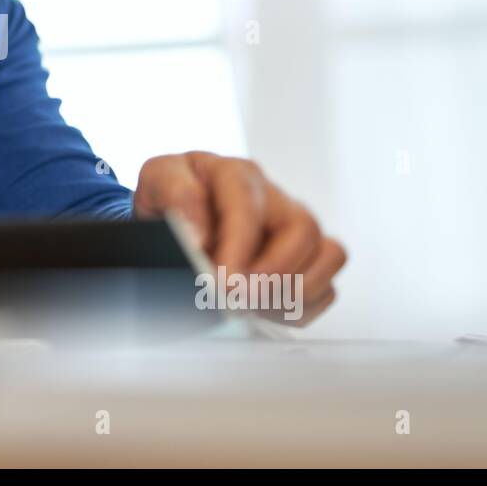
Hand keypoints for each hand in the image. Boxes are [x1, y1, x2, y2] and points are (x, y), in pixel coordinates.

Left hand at [132, 152, 345, 323]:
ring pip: (327, 255)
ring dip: (292, 292)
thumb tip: (199, 237)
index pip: (249, 205)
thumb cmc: (170, 197)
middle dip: (274, 273)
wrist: (176, 214)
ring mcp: (295, 228)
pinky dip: (302, 307)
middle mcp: (274, 198)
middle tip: (240, 299)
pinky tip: (265, 311)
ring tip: (252, 307)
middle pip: (303, 229)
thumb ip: (176, 198)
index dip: (239, 246)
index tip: (223, 281)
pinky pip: (328, 286)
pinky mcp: (307, 258)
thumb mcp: (158, 182)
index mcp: (236, 174)